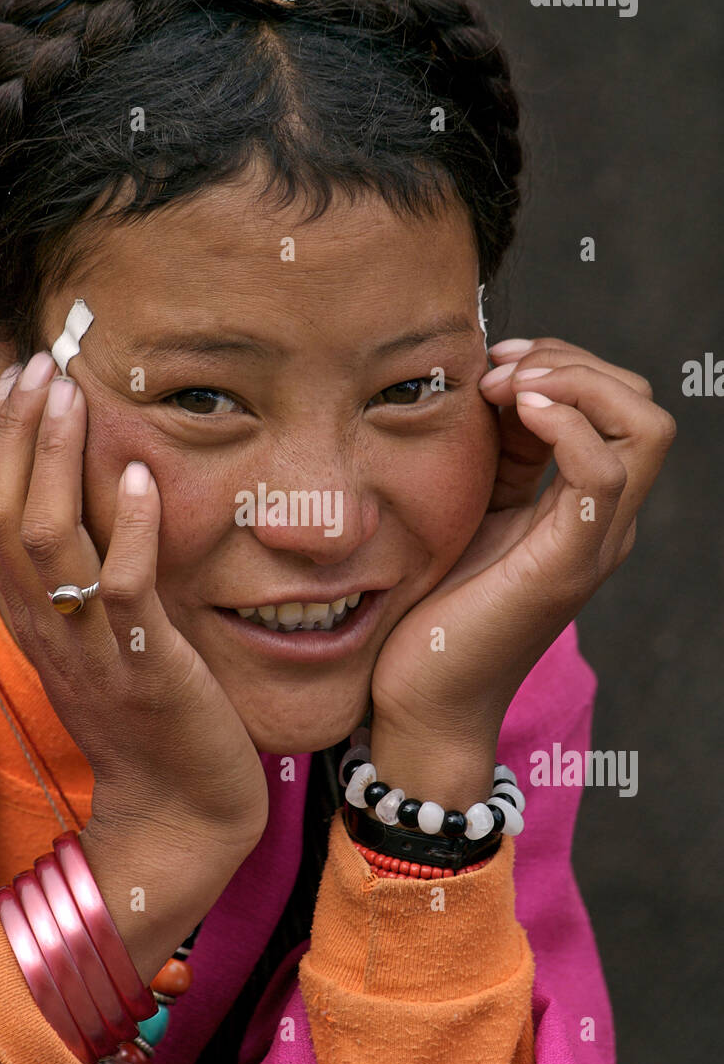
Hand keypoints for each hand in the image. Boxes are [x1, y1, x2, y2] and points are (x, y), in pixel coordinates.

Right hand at [0, 352, 268, 851]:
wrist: (178, 808)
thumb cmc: (144, 710)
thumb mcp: (96, 634)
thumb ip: (80, 572)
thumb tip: (82, 495)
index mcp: (30, 615)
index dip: (0, 444)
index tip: (19, 382)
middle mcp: (45, 625)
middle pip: (7, 514)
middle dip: (21, 434)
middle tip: (42, 366)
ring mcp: (90, 646)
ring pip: (51, 541)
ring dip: (61, 462)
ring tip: (75, 398)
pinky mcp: (145, 665)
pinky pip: (126, 589)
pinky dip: (133, 529)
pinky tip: (143, 478)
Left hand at [368, 336, 676, 782]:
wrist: (420, 700)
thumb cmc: (429, 609)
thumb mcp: (465, 510)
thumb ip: (492, 455)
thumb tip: (490, 379)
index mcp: (577, 507)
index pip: (614, 406)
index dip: (562, 364)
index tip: (492, 363)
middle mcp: (600, 522)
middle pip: (640, 406)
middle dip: (571, 363)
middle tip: (498, 369)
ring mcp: (591, 544)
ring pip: (643, 429)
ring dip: (574, 384)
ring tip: (506, 387)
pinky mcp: (566, 567)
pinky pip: (603, 475)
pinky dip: (569, 425)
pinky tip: (517, 409)